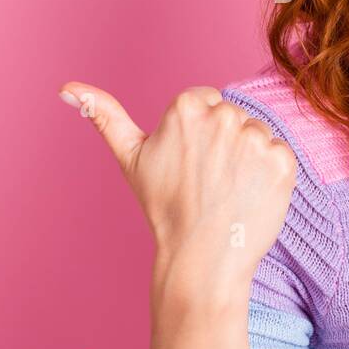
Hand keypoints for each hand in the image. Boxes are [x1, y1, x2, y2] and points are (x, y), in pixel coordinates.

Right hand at [59, 81, 298, 308]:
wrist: (201, 259)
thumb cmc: (165, 208)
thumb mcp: (131, 158)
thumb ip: (103, 115)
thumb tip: (66, 89)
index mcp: (187, 106)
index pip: (208, 102)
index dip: (201, 136)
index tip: (192, 164)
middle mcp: (223, 115)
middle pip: (234, 117)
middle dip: (226, 144)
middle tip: (210, 181)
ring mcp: (255, 138)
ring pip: (258, 135)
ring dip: (250, 159)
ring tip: (230, 191)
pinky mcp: (283, 160)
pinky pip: (282, 155)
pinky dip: (272, 176)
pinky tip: (251, 196)